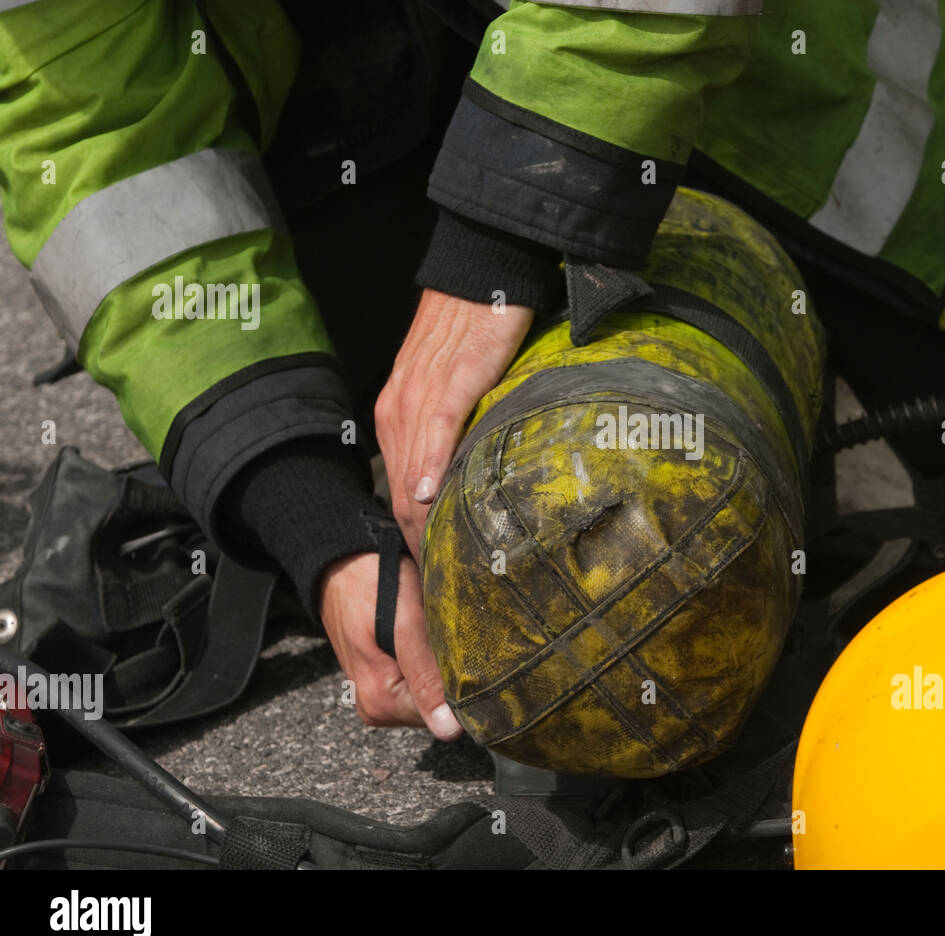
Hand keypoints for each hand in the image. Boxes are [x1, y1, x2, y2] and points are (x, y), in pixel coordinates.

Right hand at [318, 551, 463, 738]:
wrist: (343, 566)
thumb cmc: (374, 586)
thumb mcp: (405, 625)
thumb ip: (426, 677)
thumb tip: (449, 731)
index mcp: (380, 702)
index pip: (444, 717)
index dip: (463, 689)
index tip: (472, 659)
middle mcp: (376, 708)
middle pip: (437, 708)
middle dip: (451, 677)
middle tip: (450, 638)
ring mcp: (378, 697)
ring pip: (432, 695)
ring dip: (441, 669)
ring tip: (433, 636)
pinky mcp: (384, 682)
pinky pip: (421, 683)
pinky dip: (431, 664)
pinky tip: (426, 641)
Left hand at [375, 289, 532, 557]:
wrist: (480, 270)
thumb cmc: (470, 331)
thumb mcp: (452, 388)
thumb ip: (451, 432)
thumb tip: (464, 481)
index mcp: (397, 416)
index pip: (397, 492)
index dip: (409, 537)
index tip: (427, 576)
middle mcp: (398, 410)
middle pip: (399, 492)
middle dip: (414, 542)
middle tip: (434, 588)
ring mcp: (419, 395)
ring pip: (412, 469)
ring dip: (421, 519)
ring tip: (437, 564)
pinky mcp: (451, 378)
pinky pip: (437, 429)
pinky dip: (432, 464)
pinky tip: (432, 495)